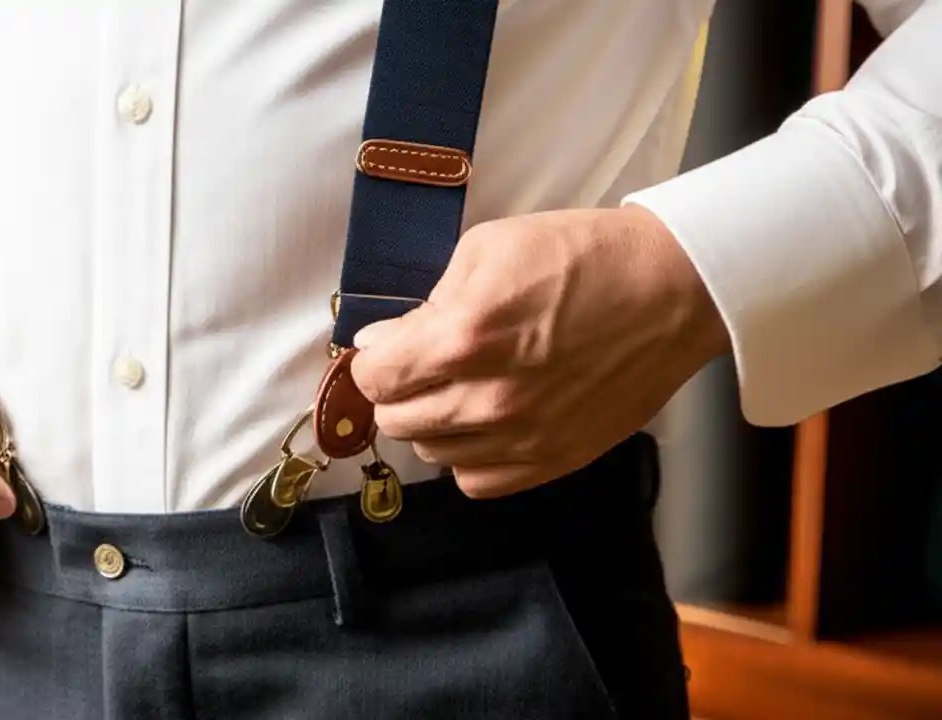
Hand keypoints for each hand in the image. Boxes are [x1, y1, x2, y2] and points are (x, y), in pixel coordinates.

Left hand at [350, 206, 728, 498]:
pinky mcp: (554, 461)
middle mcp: (487, 399)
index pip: (375, 378)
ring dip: (433, 422)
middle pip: (396, 421)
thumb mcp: (489, 249)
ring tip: (460, 389)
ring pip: (433, 452)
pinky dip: (469, 456)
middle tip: (421, 365)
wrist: (672, 290)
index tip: (387, 348)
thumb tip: (383, 342)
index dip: (373, 360)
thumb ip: (428, 301)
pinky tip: (486, 424)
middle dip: (397, 390)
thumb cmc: (581, 256)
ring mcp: (522, 438)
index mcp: (464, 338)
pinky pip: (476, 482)